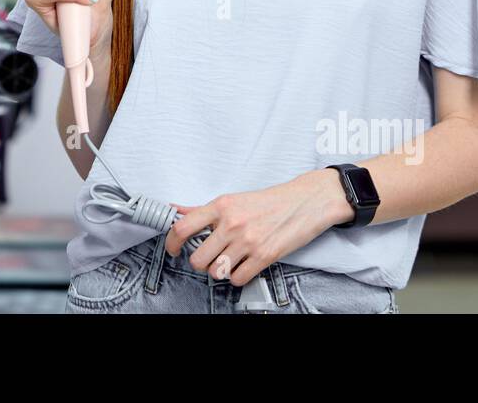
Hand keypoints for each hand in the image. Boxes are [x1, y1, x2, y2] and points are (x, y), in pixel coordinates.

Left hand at [164, 170, 349, 286]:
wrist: (305, 202)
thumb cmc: (270, 201)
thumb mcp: (233, 200)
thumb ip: (202, 209)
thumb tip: (175, 211)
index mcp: (221, 206)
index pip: (183, 227)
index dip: (171, 243)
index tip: (173, 249)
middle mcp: (232, 223)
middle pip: (197, 258)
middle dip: (201, 262)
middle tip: (208, 257)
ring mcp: (248, 241)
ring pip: (215, 271)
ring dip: (220, 270)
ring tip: (229, 260)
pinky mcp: (264, 256)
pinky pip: (237, 279)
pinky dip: (237, 277)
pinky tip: (243, 266)